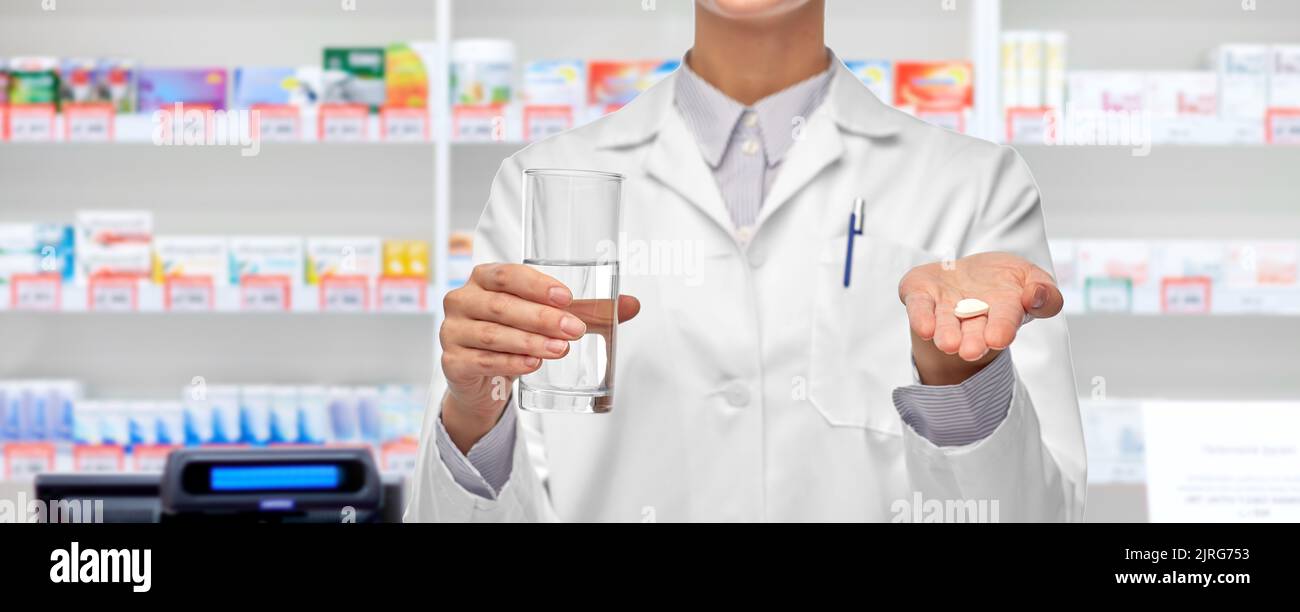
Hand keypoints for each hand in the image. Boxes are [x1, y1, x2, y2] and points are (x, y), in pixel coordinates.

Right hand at [440, 263, 640, 451]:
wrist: (482, 382)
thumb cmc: (514, 336)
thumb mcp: (548, 320)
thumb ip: (587, 310)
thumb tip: (632, 304)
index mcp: (483, 279)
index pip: (507, 275)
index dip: (536, 285)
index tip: (566, 297)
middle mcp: (462, 300)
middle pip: (501, 305)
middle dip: (542, 318)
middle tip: (574, 330)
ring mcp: (452, 332)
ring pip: (493, 334)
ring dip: (530, 341)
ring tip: (560, 349)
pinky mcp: (452, 362)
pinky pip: (482, 360)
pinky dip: (510, 362)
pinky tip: (533, 364)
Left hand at [898, 252, 1062, 384]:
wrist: (963, 275)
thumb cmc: (1001, 281)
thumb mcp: (1031, 278)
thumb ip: (1044, 290)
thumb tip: (1036, 295)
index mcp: (1002, 313)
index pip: (1005, 321)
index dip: (1002, 328)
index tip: (998, 338)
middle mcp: (970, 317)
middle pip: (973, 331)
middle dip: (972, 340)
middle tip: (970, 350)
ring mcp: (943, 306)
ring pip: (944, 322)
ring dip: (945, 332)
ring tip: (947, 344)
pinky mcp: (919, 294)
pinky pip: (918, 306)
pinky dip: (920, 316)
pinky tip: (924, 328)